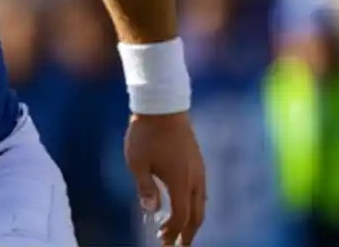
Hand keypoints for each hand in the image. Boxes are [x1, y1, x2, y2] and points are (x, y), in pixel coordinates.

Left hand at [125, 112, 206, 245]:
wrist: (163, 106)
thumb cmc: (145, 134)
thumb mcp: (137, 162)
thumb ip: (145, 187)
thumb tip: (151, 210)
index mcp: (180, 182)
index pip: (180, 217)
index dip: (173, 232)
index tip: (162, 241)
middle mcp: (194, 179)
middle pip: (196, 215)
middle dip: (187, 234)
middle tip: (178, 246)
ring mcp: (198, 170)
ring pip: (201, 204)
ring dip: (192, 221)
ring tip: (182, 231)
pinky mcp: (197, 162)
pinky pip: (201, 192)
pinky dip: (195, 206)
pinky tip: (187, 206)